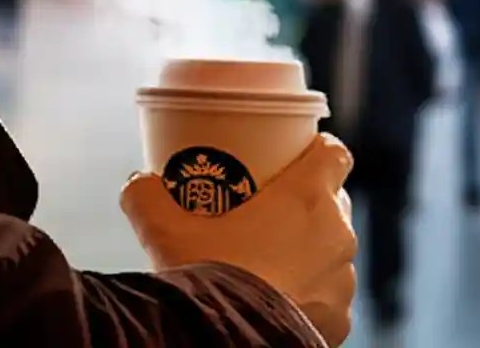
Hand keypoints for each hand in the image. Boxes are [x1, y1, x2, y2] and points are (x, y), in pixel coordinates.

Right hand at [121, 134, 357, 346]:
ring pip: (333, 252)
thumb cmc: (204, 278)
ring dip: (312, 253)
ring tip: (272, 264)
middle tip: (271, 213)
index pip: (335, 154)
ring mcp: (343, 280)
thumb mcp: (165, 231)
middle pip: (335, 203)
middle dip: (310, 204)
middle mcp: (337, 233)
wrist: (224, 344)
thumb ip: (149, 196)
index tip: (299, 156)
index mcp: (308, 196)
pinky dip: (311, 297)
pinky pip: (331, 299)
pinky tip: (279, 302)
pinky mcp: (339, 320)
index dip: (319, 151)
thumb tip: (137, 183)